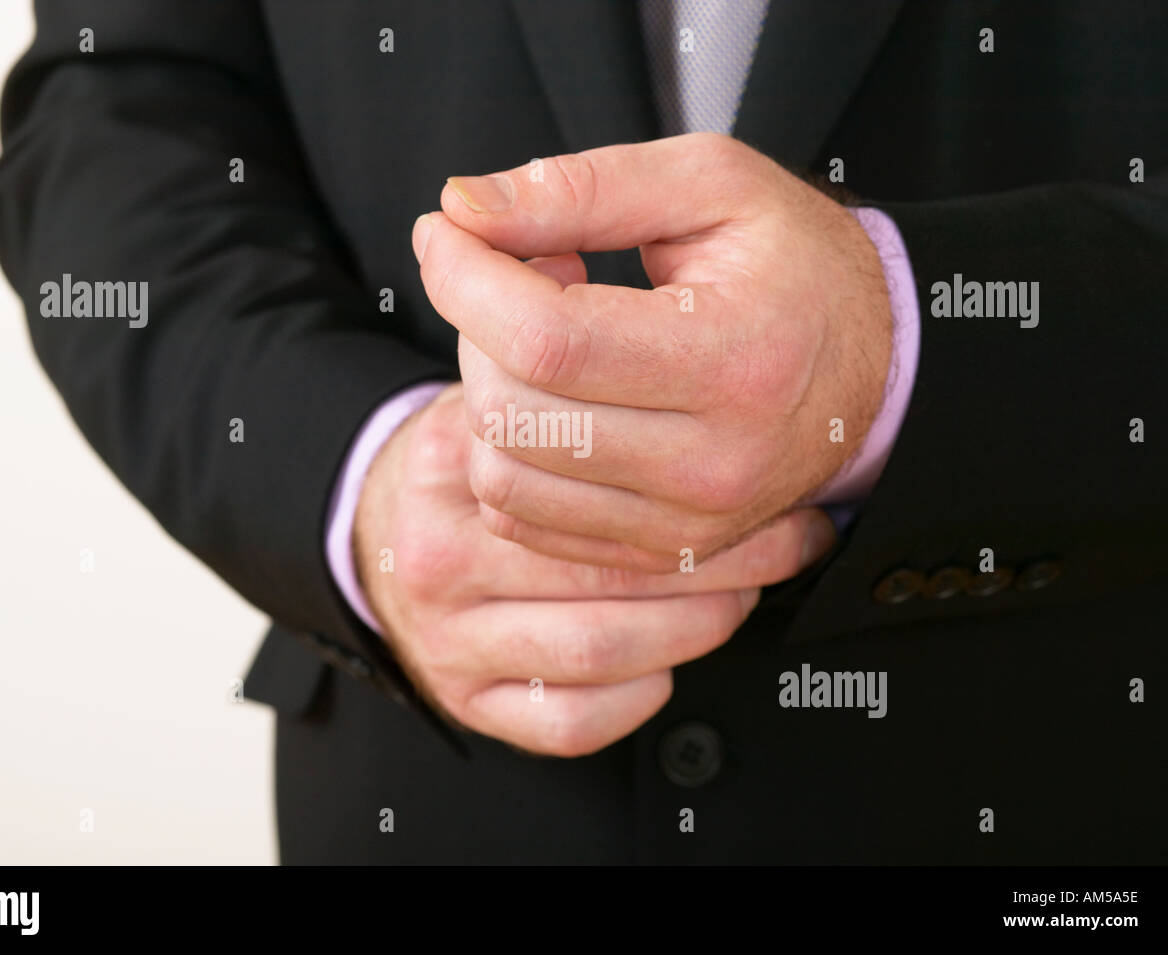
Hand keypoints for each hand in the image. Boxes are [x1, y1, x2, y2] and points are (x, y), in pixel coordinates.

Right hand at [353, 384, 835, 755]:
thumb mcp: (496, 394)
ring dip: (694, 627)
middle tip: (785, 543)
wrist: (382, 526)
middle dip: (720, 563)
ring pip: (598, 648)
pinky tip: (667, 663)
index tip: (766, 478)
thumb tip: (656, 334)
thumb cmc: (468, 462)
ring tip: (741, 596)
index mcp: (450, 467)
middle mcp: (440, 559)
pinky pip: (566, 720)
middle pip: (605, 572)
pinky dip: (634, 698)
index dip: (695, 488)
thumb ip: (566, 378)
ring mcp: (447, 639)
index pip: (587, 482)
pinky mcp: (464, 698)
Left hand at [412, 132, 890, 571]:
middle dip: (477, 329)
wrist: (877, 368)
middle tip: (521, 277)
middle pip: (514, 413)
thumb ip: (582, 188)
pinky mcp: (663, 551)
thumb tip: (460, 209)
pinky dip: (510, 455)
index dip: (465, 280)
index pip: (548, 339)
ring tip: (543, 340)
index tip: (446, 234)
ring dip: (489, 395)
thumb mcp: (709, 186)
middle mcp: (712, 462)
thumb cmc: (796, 266)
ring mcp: (687, 523)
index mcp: (735, 359)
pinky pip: (526, 521)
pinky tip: (552, 400)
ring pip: (506, 476)